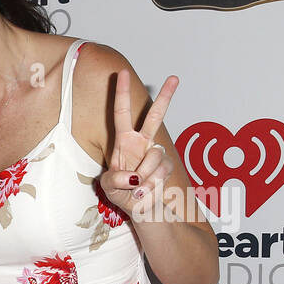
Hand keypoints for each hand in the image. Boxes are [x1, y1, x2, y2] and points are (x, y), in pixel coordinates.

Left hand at [99, 70, 177, 219]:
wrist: (141, 209)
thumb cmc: (122, 194)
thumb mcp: (108, 187)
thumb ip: (115, 180)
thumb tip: (134, 176)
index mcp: (124, 141)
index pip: (122, 113)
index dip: (121, 94)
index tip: (122, 73)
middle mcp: (142, 142)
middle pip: (155, 116)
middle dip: (166, 98)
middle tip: (174, 78)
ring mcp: (156, 153)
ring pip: (154, 156)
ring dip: (144, 175)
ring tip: (136, 187)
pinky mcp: (167, 166)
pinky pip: (161, 171)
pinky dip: (151, 184)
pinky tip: (146, 190)